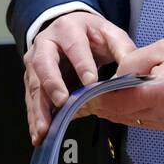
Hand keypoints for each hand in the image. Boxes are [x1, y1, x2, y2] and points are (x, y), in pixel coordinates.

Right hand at [24, 11, 135, 146]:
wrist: (70, 29)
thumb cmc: (92, 35)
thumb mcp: (110, 34)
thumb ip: (123, 50)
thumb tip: (131, 74)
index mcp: (68, 29)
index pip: (74, 46)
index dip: (82, 63)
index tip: (91, 82)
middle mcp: (46, 43)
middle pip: (44, 63)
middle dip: (52, 84)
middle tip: (62, 102)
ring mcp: (35, 61)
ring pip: (34, 85)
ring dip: (39, 109)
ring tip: (44, 129)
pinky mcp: (31, 78)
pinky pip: (31, 99)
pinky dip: (35, 118)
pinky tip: (39, 134)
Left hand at [86, 36, 163, 134]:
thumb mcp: (162, 49)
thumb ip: (133, 61)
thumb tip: (114, 76)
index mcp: (160, 93)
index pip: (119, 102)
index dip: (98, 99)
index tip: (85, 94)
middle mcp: (163, 114)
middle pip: (121, 115)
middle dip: (101, 107)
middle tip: (84, 100)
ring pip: (130, 120)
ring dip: (114, 112)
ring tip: (98, 102)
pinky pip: (143, 122)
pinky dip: (129, 114)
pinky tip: (121, 105)